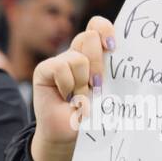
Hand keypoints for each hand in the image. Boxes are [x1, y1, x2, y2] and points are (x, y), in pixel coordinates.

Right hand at [30, 16, 114, 160]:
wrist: (69, 134)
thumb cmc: (91, 113)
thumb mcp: (106, 89)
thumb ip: (110, 70)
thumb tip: (117, 52)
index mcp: (94, 54)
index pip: (97, 26)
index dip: (106, 30)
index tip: (113, 47)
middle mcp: (76, 54)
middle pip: (89, 37)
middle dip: (98, 64)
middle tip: (96, 86)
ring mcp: (59, 61)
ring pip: (77, 58)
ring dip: (82, 83)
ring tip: (79, 98)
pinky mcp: (44, 70)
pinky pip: (60, 67)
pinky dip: (67, 85)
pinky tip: (65, 96)